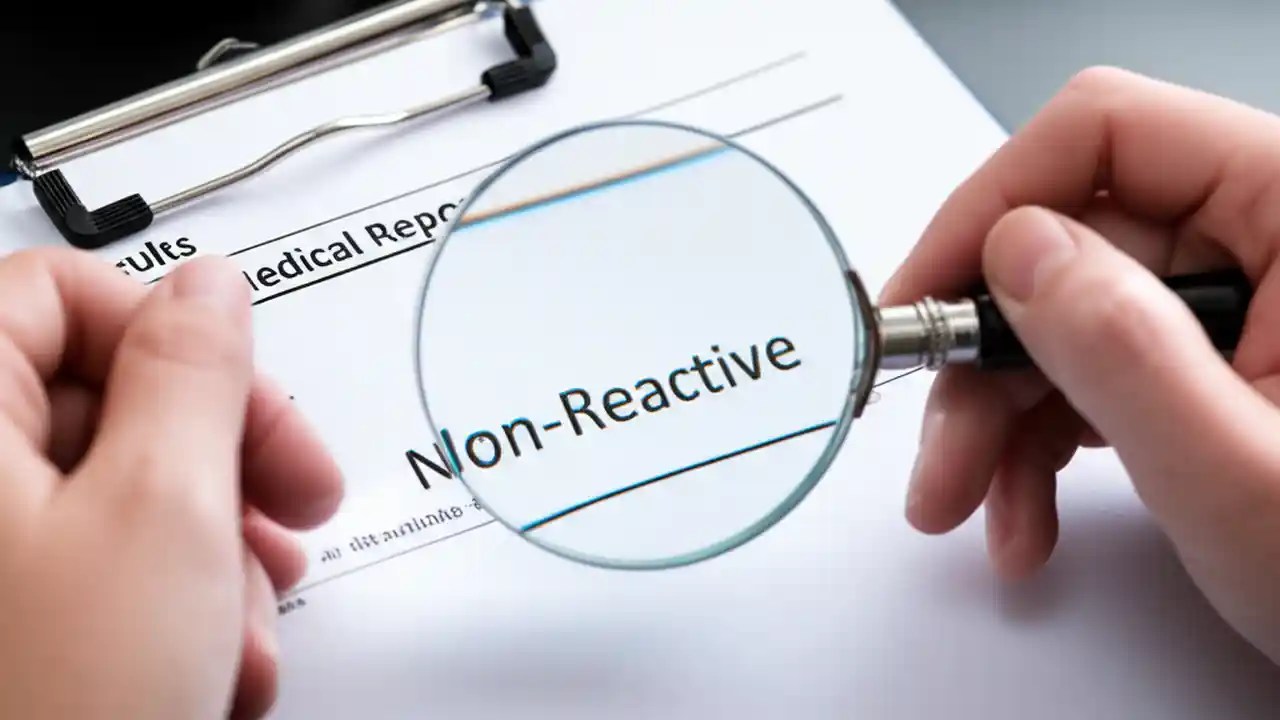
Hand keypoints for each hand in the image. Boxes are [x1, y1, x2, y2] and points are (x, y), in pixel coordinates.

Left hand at [0, 249, 342, 717]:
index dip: (177, 336)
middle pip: (99, 400)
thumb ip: (196, 374)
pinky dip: (168, 607)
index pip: (62, 293)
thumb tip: (212, 289)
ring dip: (209, 554)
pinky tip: (208, 667)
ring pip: (111, 498)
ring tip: (243, 628)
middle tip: (288, 507)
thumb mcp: (165, 517)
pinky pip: (91, 571)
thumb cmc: (47, 711)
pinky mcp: (7, 621)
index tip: (249, 401)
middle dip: (218, 465)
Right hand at [881, 67, 1279, 662]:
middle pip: (1067, 249)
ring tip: (976, 510)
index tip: (921, 303)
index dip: (991, 211)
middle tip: (942, 455)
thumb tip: (1013, 250)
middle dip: (984, 363)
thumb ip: (1125, 351)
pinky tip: (1027, 516)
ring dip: (997, 420)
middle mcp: (1267, 238)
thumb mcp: (1239, 473)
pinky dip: (1041, 445)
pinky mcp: (1215, 361)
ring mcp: (1238, 304)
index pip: (1109, 134)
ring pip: (1062, 321)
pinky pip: (1094, 373)